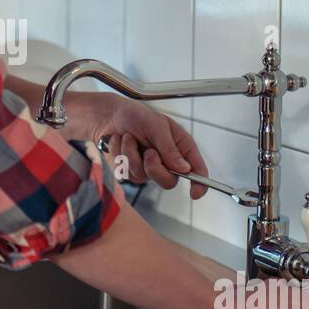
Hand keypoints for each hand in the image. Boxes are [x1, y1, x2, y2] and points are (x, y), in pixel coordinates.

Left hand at [69, 94, 209, 196]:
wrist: (110, 116)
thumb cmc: (137, 116)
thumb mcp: (156, 125)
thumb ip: (169, 147)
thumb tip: (184, 169)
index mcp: (180, 148)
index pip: (196, 170)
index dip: (199, 183)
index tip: (195, 193)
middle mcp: (166, 161)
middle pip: (168, 181)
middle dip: (155, 167)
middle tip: (148, 151)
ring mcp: (147, 169)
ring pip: (142, 176)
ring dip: (131, 153)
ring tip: (128, 137)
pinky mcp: (129, 171)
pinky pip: (125, 172)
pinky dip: (119, 153)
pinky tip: (119, 141)